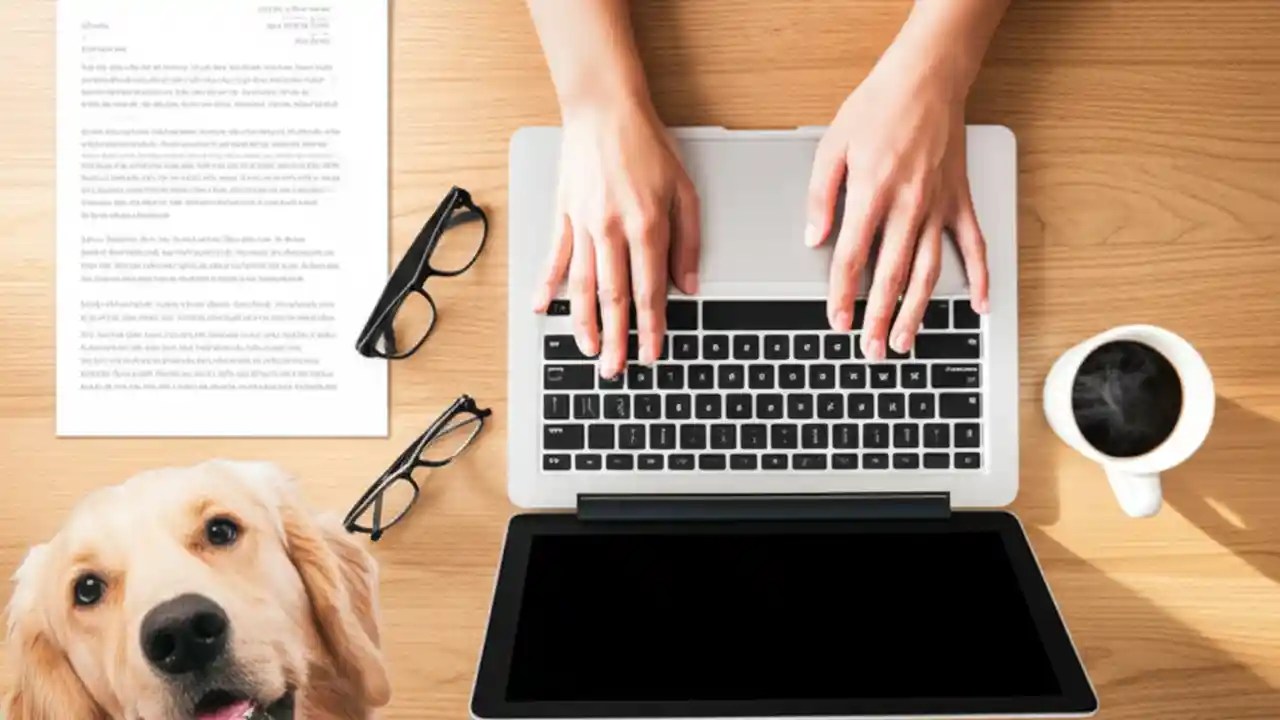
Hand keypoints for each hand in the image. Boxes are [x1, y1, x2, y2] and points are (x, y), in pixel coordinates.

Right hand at [533, 100, 699, 377]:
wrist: (604, 109)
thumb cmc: (647, 145)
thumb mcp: (684, 190)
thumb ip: (688, 242)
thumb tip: (690, 286)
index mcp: (646, 225)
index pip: (650, 291)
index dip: (652, 328)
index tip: (652, 354)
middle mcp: (611, 229)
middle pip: (613, 298)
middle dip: (616, 339)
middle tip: (616, 370)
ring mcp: (582, 224)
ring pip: (581, 286)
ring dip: (583, 324)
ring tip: (588, 351)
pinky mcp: (562, 215)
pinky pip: (554, 257)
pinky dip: (546, 285)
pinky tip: (541, 308)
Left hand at [806, 49, 988, 360]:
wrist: (927, 77)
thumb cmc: (878, 107)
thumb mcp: (832, 146)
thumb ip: (820, 196)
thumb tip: (814, 238)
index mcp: (872, 194)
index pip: (852, 258)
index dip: (842, 295)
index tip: (837, 322)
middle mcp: (908, 206)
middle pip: (891, 276)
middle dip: (879, 319)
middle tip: (872, 351)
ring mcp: (938, 206)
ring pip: (929, 271)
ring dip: (917, 311)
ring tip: (908, 342)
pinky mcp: (960, 200)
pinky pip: (973, 245)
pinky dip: (979, 277)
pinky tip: (978, 306)